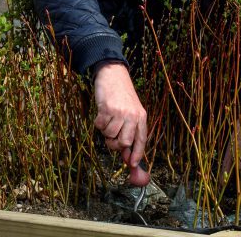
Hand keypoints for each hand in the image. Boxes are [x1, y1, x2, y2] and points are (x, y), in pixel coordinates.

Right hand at [93, 61, 148, 185]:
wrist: (113, 76)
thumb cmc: (122, 97)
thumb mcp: (131, 112)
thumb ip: (130, 131)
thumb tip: (126, 154)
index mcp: (142, 117)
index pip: (141, 140)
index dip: (137, 154)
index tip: (132, 164)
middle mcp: (133, 116)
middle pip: (125, 143)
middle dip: (115, 145)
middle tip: (112, 138)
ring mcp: (121, 112)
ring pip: (110, 136)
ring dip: (105, 132)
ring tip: (108, 120)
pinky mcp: (108, 109)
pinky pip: (100, 126)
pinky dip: (98, 123)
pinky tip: (102, 113)